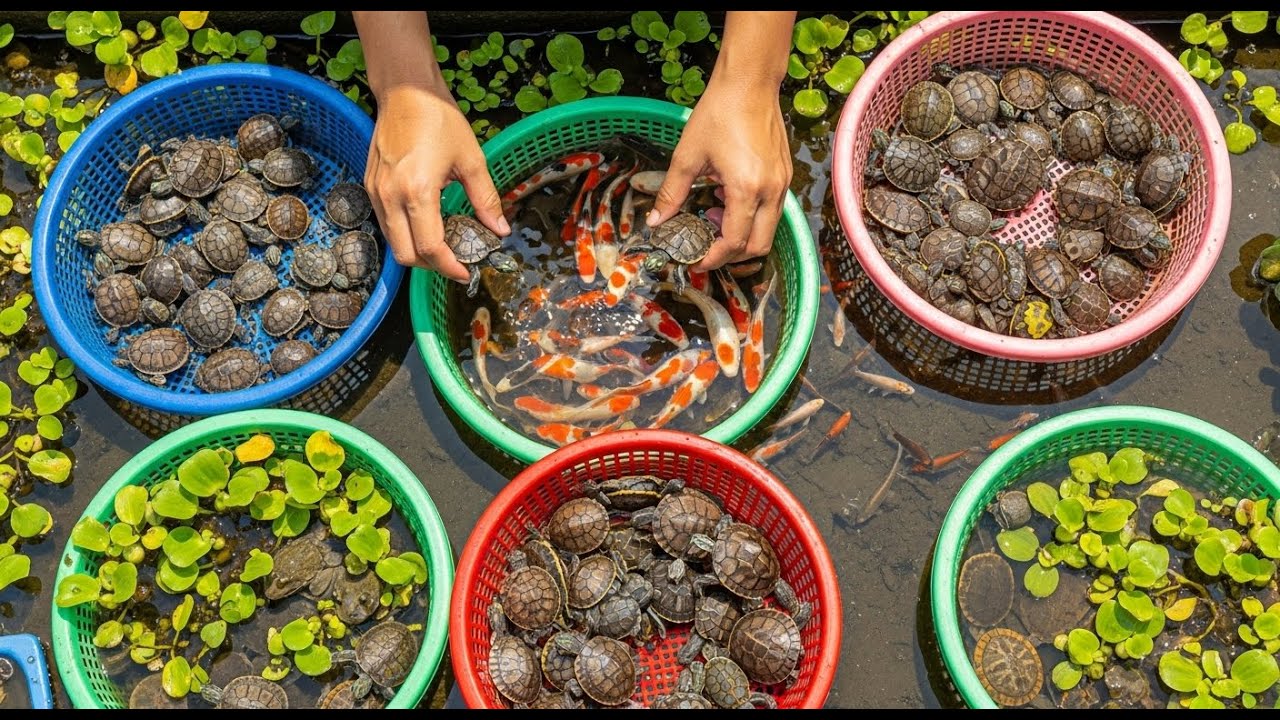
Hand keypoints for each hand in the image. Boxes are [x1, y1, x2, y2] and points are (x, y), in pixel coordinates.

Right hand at [364, 82, 507, 280]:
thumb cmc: (439, 119)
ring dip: (417, 252)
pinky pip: (385, 224)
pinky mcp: (370, 186)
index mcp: (417, 191)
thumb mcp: (471, 159)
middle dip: (432, 266)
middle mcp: (390, 196)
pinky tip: (426, 224)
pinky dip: (405, 235)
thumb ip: (486, 199)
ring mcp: (376, 192)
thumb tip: (500, 230)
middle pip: (406, 255)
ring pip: (393, 242)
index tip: (466, 272)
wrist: (406, 91)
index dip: (449, 267)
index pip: (430, 248)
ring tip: (443, 246)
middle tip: (455, 261)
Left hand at [645, 77, 791, 271]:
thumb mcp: (687, 156)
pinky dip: (751, 216)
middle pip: (758, 246)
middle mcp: (771, 190)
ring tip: (713, 217)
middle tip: (706, 248)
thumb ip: (671, 194)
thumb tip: (656, 221)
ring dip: (742, 235)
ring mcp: (782, 183)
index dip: (714, 258)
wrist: (749, 83)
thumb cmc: (718, 113)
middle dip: (731, 255)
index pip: (734, 241)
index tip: (696, 260)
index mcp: (746, 188)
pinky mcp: (784, 175)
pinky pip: (772, 210)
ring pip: (768, 230)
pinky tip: (727, 197)